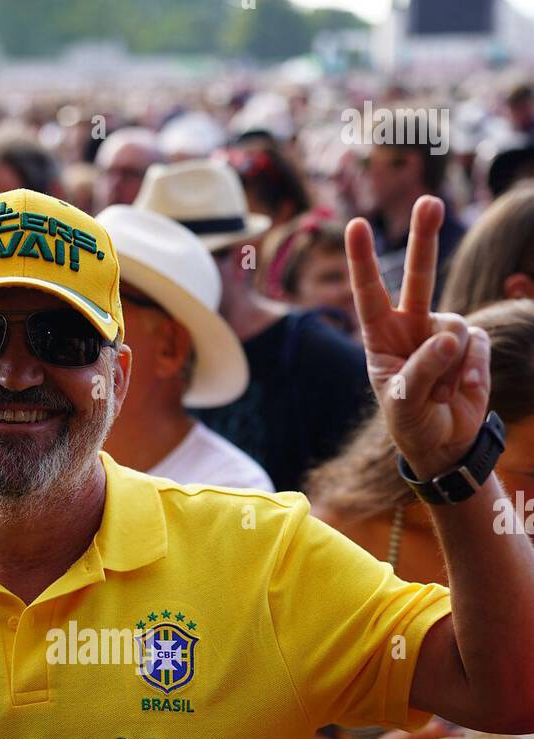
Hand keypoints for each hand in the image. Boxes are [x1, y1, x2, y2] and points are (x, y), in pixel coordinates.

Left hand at [346, 196, 489, 475]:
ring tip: (441, 394)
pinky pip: (476, 345)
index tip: (357, 225)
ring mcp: (443, 331)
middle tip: (429, 201)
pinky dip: (471, 372)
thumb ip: (422, 371)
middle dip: (425, 237)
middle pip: (419, 275)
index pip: (369, 294)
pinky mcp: (473, 343)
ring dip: (449, 369)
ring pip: (454, 328)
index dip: (363, 261)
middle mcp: (412, 325)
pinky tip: (461, 390)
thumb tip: (450, 339)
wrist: (444, 443)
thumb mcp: (404, 404)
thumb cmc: (412, 422)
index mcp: (381, 337)